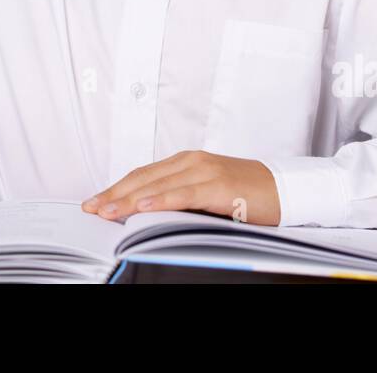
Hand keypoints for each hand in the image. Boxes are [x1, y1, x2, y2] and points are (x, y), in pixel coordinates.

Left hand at [81, 151, 282, 225]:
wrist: (286, 189)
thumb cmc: (248, 195)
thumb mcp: (206, 194)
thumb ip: (179, 197)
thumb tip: (145, 214)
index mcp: (187, 162)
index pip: (142, 175)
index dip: (116, 188)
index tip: (94, 202)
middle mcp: (192, 161)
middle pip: (144, 178)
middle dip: (114, 194)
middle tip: (90, 208)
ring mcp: (205, 171)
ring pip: (158, 185)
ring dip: (128, 199)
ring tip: (106, 211)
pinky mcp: (219, 185)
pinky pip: (183, 194)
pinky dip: (160, 201)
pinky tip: (142, 208)